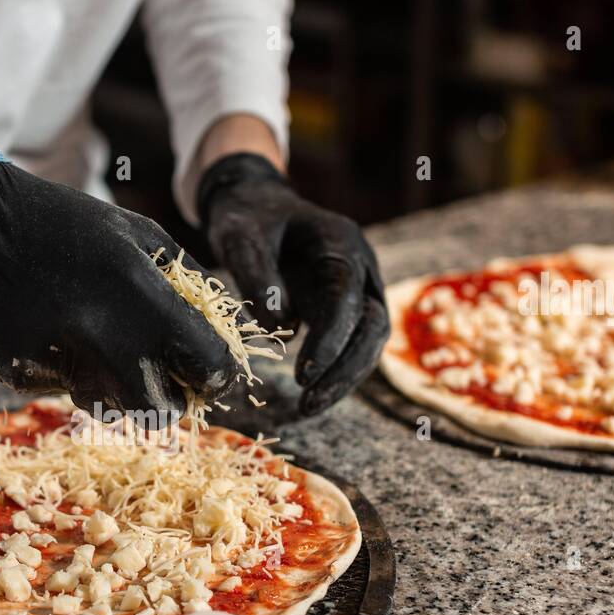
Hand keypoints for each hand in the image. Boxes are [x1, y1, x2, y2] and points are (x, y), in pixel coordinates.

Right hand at [0, 140, 237, 427]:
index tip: (214, 376)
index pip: (204, 363)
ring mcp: (52, 358)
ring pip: (107, 405)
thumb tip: (224, 332)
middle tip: (165, 381)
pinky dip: (66, 371)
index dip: (217, 376)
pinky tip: (49, 330)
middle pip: (158, 408)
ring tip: (101, 345)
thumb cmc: (68, 223)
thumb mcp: (138, 233)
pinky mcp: (14, 372)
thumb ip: (186, 283)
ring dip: (116, 387)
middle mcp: (96, 332)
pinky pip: (59, 389)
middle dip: (169, 399)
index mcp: (137, 292)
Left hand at [197, 153, 388, 415]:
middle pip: (374, 326)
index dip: (330, 340)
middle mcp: (361, 267)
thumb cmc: (248, 219)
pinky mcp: (347, 309)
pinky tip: (312, 396)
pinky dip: (336, 372)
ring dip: (344, 378)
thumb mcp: (239, 236)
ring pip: (370, 341)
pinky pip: (352, 345)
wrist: (258, 206)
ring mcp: (360, 288)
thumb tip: (277, 325)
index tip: (304, 374)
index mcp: (342, 243)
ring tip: (309, 408)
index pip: (347, 298)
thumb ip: (257, 274)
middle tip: (309, 403)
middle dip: (345, 369)